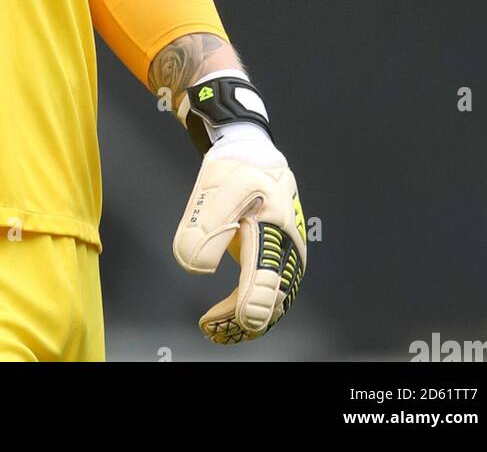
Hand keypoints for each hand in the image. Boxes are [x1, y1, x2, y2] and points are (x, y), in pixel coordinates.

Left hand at [172, 130, 306, 342]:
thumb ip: (204, 226)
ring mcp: (288, 254)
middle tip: (211, 327)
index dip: (255, 300)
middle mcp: (287, 242)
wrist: (255, 159)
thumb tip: (198, 268)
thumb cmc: (235, 170)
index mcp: (272, 220)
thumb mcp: (214, 188)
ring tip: (214, 328)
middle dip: (244, 317)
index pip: (267, 270)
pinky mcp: (282, 262)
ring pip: (275, 300)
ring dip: (247, 320)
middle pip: (274, 294)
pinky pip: (272, 294)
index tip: (240, 320)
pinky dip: (252, 312)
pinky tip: (230, 321)